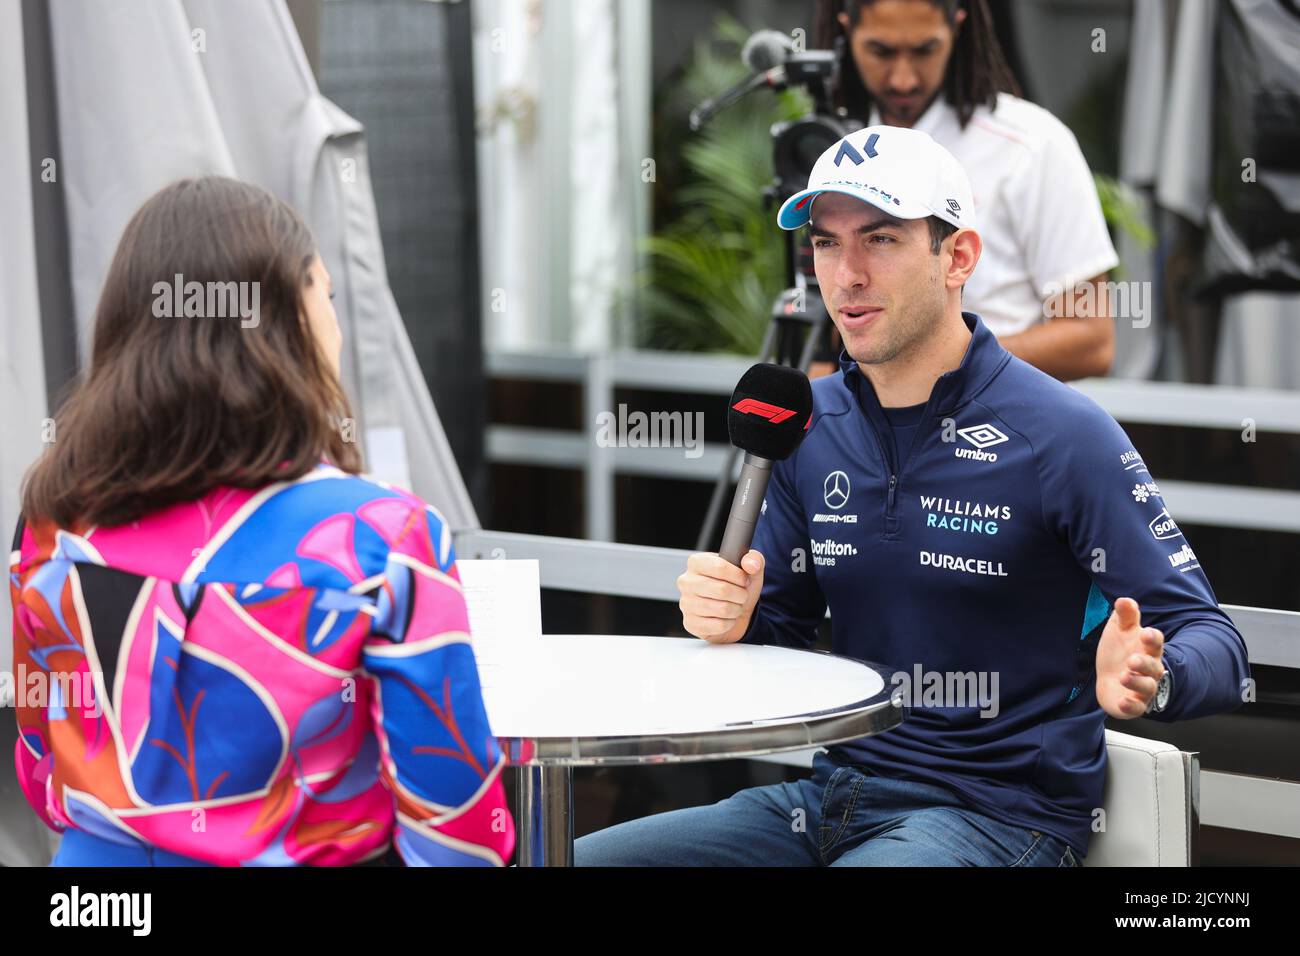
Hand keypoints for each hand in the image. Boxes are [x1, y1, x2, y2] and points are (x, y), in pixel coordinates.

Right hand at [677, 550, 763, 643]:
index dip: (738, 576)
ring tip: (734, 606)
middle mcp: (686, 582)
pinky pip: (718, 625)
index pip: (719, 567)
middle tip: (742, 595)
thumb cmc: (736, 588)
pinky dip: (729, 623)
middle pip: (722, 589)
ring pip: (722, 609)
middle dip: (740, 595)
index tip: (744, 580)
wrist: (732, 611)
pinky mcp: (690, 623)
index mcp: (696, 562)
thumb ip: (753, 560)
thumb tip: (751, 564)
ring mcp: (686, 603)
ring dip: (736, 609)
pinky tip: (726, 618)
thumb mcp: (749, 571)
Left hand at [1095, 597, 1164, 718]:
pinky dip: (1130, 706)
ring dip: (1137, 682)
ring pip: (1146, 687)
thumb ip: (1125, 616)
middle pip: (1153, 667)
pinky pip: (1136, 708)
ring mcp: (1142, 688)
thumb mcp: (1120, 630)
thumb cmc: (1119, 651)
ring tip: (1124, 676)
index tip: (1145, 633)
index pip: (1155, 643)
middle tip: (1133, 659)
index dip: (1152, 638)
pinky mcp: (1132, 705)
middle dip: (1145, 663)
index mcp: (1147, 649)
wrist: (1110, 677)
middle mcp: (1149, 670)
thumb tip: (1124, 600)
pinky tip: (1123, 702)